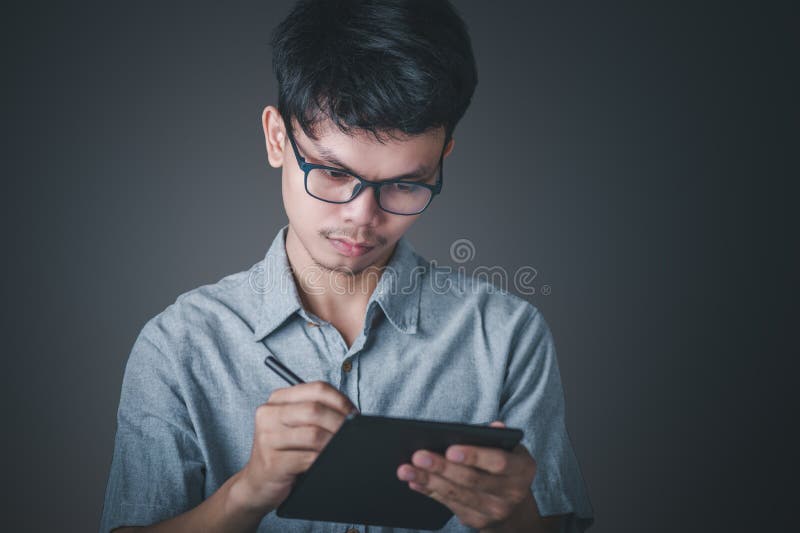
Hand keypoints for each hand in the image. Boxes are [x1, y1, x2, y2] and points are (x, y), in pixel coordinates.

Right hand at [234, 381, 357, 514]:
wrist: (258, 484)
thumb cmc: (284, 452)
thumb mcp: (296, 425)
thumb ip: (317, 413)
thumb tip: (352, 415)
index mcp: (278, 399)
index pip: (317, 389)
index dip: (342, 401)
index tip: (354, 414)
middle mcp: (268, 414)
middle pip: (315, 410)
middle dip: (340, 422)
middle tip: (352, 433)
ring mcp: (267, 438)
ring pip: (313, 435)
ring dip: (334, 443)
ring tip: (341, 448)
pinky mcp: (272, 463)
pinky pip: (308, 458)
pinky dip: (323, 460)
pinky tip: (326, 462)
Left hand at [396, 421, 537, 530]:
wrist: (515, 506)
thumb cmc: (506, 466)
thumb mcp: (510, 449)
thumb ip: (498, 438)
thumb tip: (493, 427)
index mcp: (522, 469)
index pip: (498, 462)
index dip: (474, 456)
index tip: (450, 449)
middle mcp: (512, 493)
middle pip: (471, 480)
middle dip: (442, 467)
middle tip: (418, 456)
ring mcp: (494, 511)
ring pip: (456, 494)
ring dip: (428, 480)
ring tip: (406, 469)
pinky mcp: (477, 521)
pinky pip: (449, 505)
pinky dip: (429, 492)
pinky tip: (415, 481)